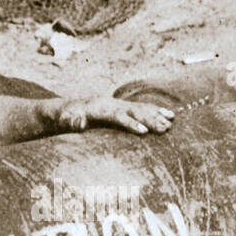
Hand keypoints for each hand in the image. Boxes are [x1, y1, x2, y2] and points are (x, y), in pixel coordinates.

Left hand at [56, 97, 174, 134]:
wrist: (68, 108)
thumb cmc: (66, 117)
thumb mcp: (65, 119)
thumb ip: (72, 121)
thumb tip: (79, 124)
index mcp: (100, 108)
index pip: (118, 116)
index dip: (131, 123)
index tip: (143, 131)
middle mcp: (113, 104)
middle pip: (134, 110)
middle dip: (150, 119)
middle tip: (164, 129)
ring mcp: (119, 104)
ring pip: (141, 108)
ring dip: (156, 115)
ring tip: (170, 123)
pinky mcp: (124, 107)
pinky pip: (143, 107)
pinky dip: (157, 110)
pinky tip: (170, 115)